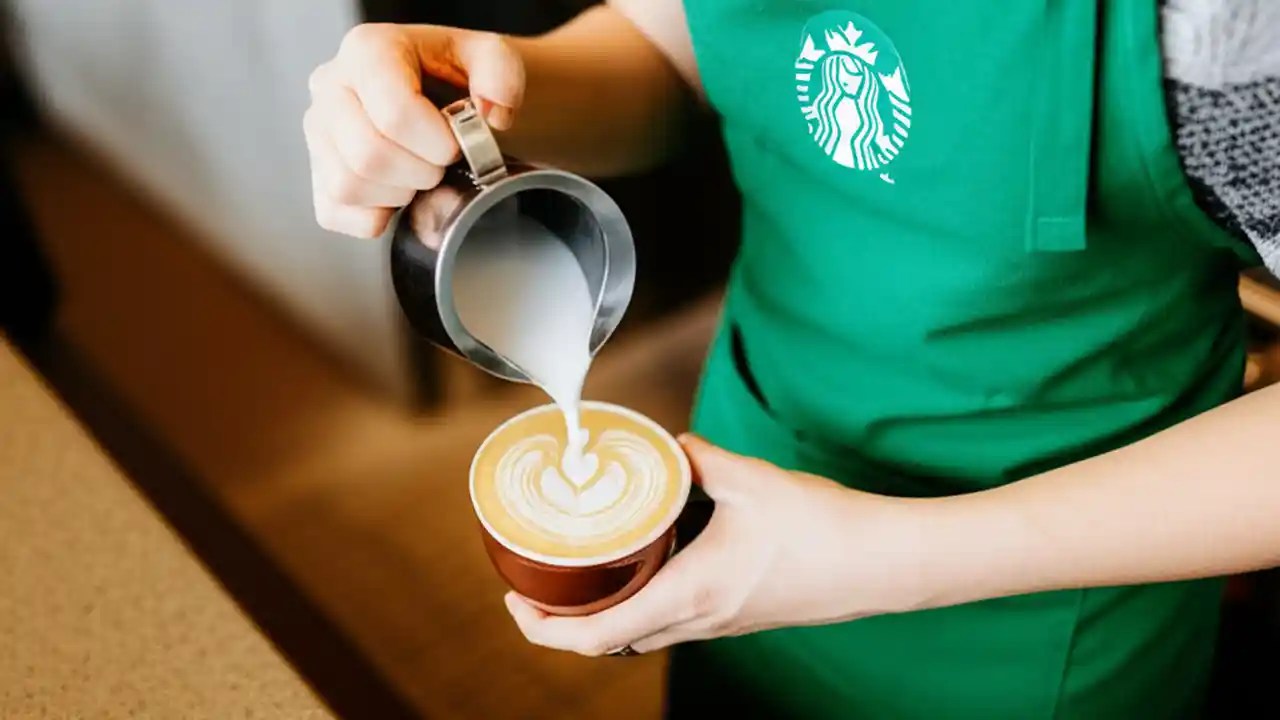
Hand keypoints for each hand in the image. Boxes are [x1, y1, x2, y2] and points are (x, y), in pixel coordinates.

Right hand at [304, 23, 524, 237]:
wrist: (445, 95)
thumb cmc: (459, 78)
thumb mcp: (490, 57)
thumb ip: (501, 74)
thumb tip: (490, 114)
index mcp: (369, 50)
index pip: (394, 112)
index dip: (437, 143)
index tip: (456, 144)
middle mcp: (330, 86)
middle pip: (367, 154)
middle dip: (421, 172)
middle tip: (442, 163)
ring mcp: (317, 133)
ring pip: (347, 186)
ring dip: (399, 193)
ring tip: (420, 173)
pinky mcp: (317, 174)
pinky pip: (335, 212)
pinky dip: (375, 216)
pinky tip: (398, 191)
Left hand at [504, 434, 927, 655]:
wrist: (883, 563)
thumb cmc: (825, 529)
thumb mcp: (752, 482)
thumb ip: (701, 460)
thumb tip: (668, 444)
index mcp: (692, 592)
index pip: (599, 636)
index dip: (546, 630)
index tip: (515, 603)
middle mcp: (700, 620)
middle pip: (608, 646)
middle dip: (560, 626)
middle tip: (531, 587)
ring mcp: (718, 625)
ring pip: (638, 639)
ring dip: (597, 620)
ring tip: (574, 578)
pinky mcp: (735, 617)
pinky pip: (669, 624)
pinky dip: (635, 609)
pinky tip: (639, 569)